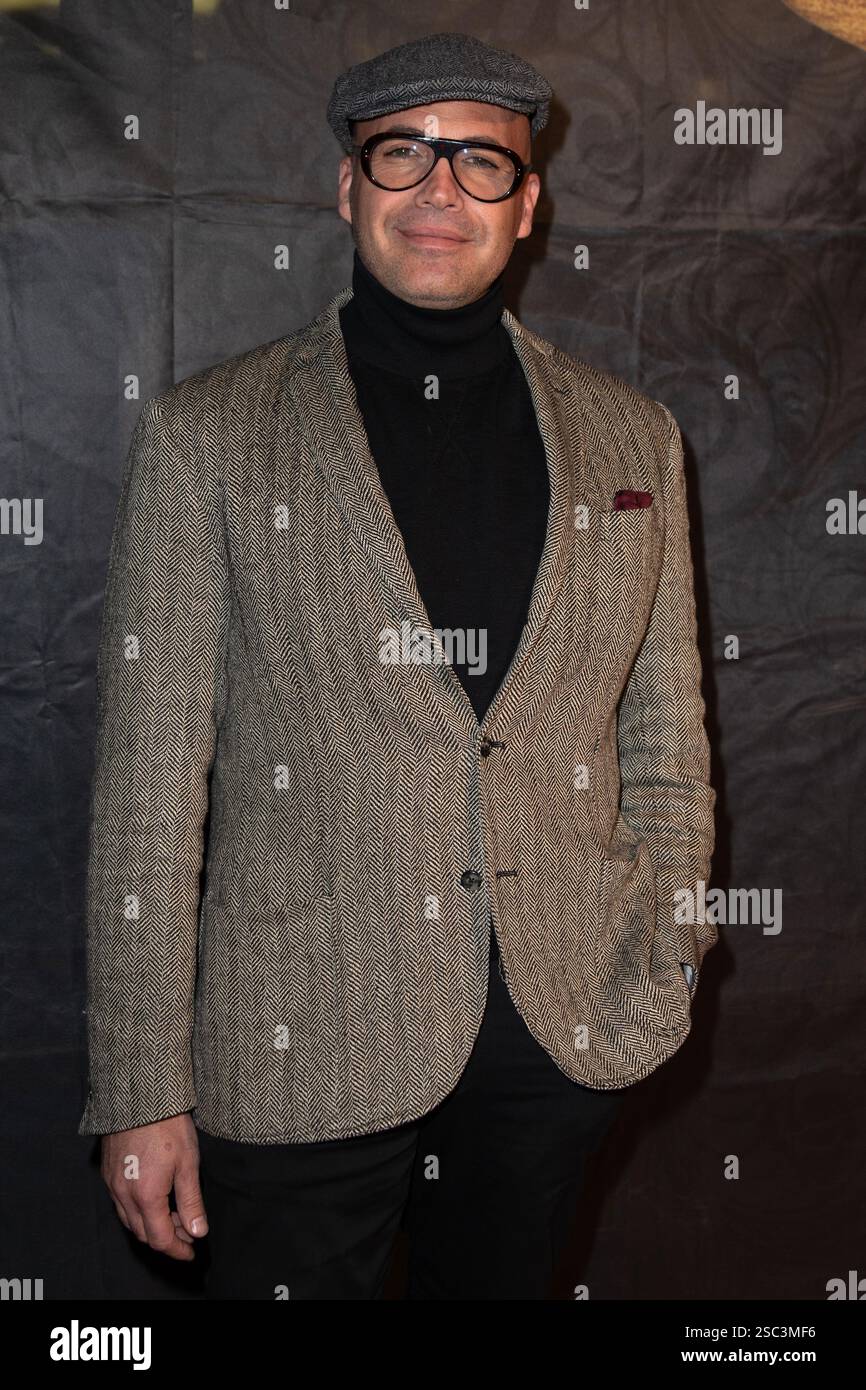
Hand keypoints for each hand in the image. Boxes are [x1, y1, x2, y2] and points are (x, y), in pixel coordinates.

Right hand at [101, 1114, 207, 1260]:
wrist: (139, 1096)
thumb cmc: (168, 1125)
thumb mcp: (188, 1163)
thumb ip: (191, 1201)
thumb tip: (198, 1231)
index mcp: (145, 1196)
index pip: (161, 1238)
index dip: (178, 1249)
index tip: (192, 1251)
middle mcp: (123, 1195)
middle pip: (143, 1234)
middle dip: (167, 1239)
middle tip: (188, 1232)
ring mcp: (112, 1184)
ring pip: (130, 1221)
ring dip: (152, 1226)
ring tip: (175, 1217)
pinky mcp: (108, 1173)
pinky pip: (120, 1205)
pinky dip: (138, 1212)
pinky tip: (155, 1201)